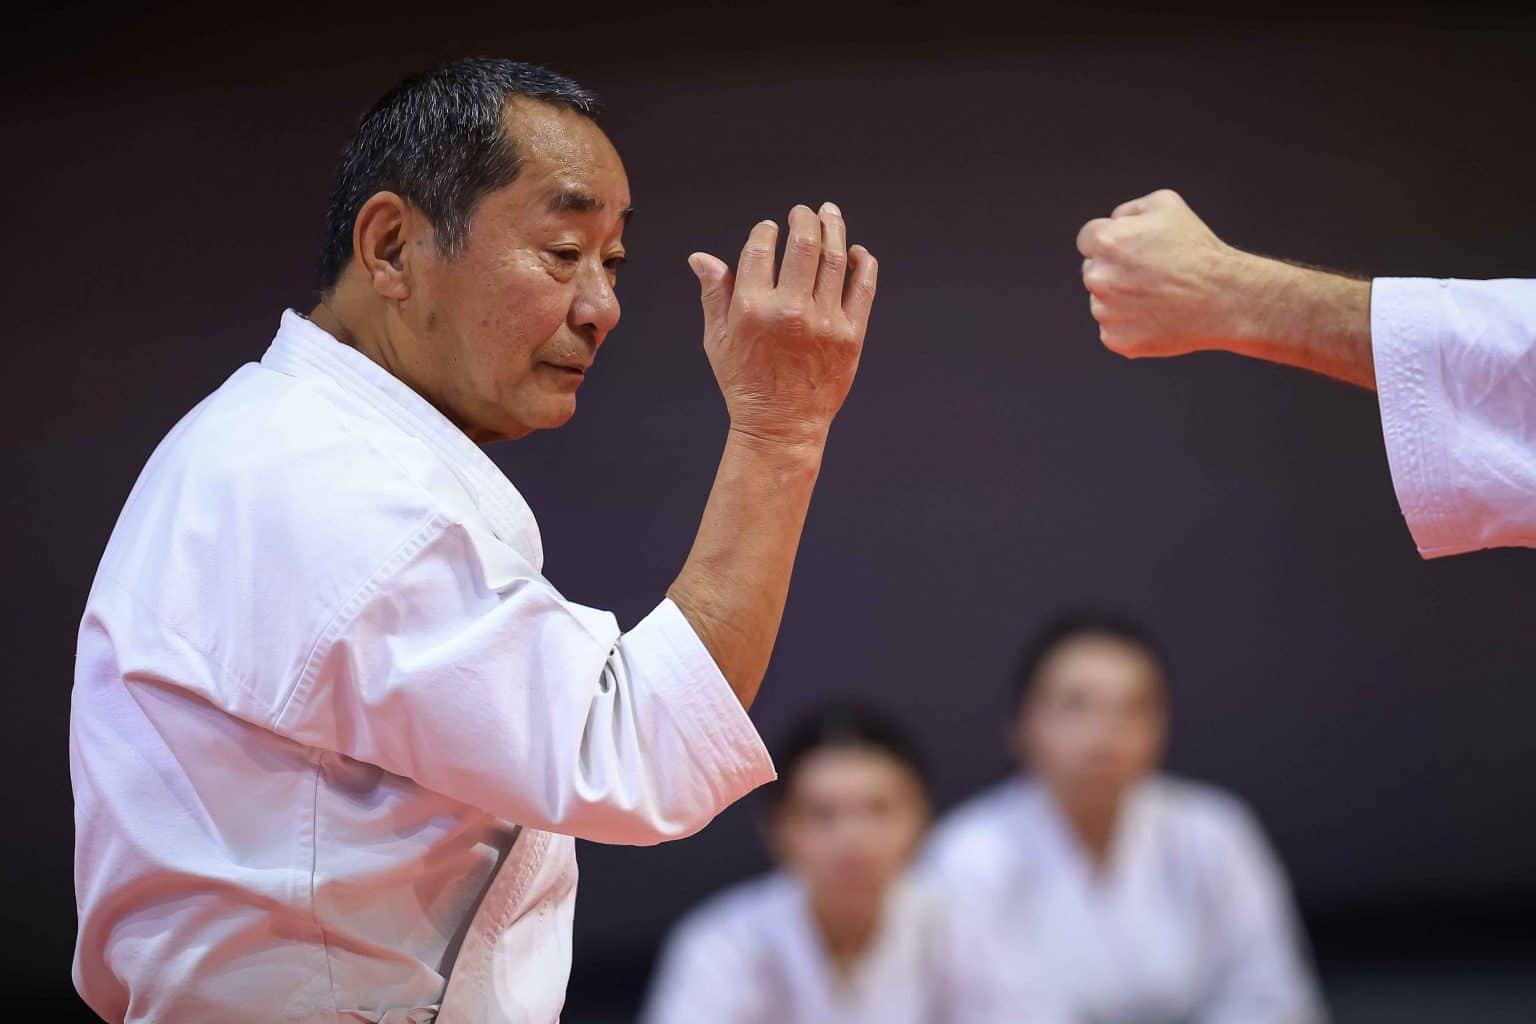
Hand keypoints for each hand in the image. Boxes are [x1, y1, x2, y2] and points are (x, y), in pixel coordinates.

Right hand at [689, 203, 877, 447]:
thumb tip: (701, 257)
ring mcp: (825, 323)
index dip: (765, 231)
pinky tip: (855, 253)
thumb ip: (714, 293)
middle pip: (803, 244)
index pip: (760, 249)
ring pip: (834, 259)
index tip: (768, 228)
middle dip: (803, 219)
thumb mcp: (718, 339)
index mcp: (753, 309)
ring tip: (829, 214)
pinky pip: (864, 288)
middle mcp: (790, 311)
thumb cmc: (746, 383)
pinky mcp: (851, 335)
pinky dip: (862, 263)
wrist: (781, 426)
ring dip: (833, 229)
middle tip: (803, 211)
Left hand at [1077, 189, 1252, 357]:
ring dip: (1121, 299)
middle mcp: (1098, 277)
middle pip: (1093, 271)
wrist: (1223, 297)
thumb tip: (1113, 220)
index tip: (1128, 250)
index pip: (1087, 239)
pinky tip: (1156, 316)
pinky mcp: (1115, 339)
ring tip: (1157, 295)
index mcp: (1106, 242)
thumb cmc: (1198, 251)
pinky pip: (1113, 329)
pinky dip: (1130, 325)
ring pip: (1102, 301)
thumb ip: (1129, 209)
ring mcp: (1105, 311)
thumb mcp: (1166, 204)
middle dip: (1114, 270)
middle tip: (1150, 274)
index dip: (1109, 242)